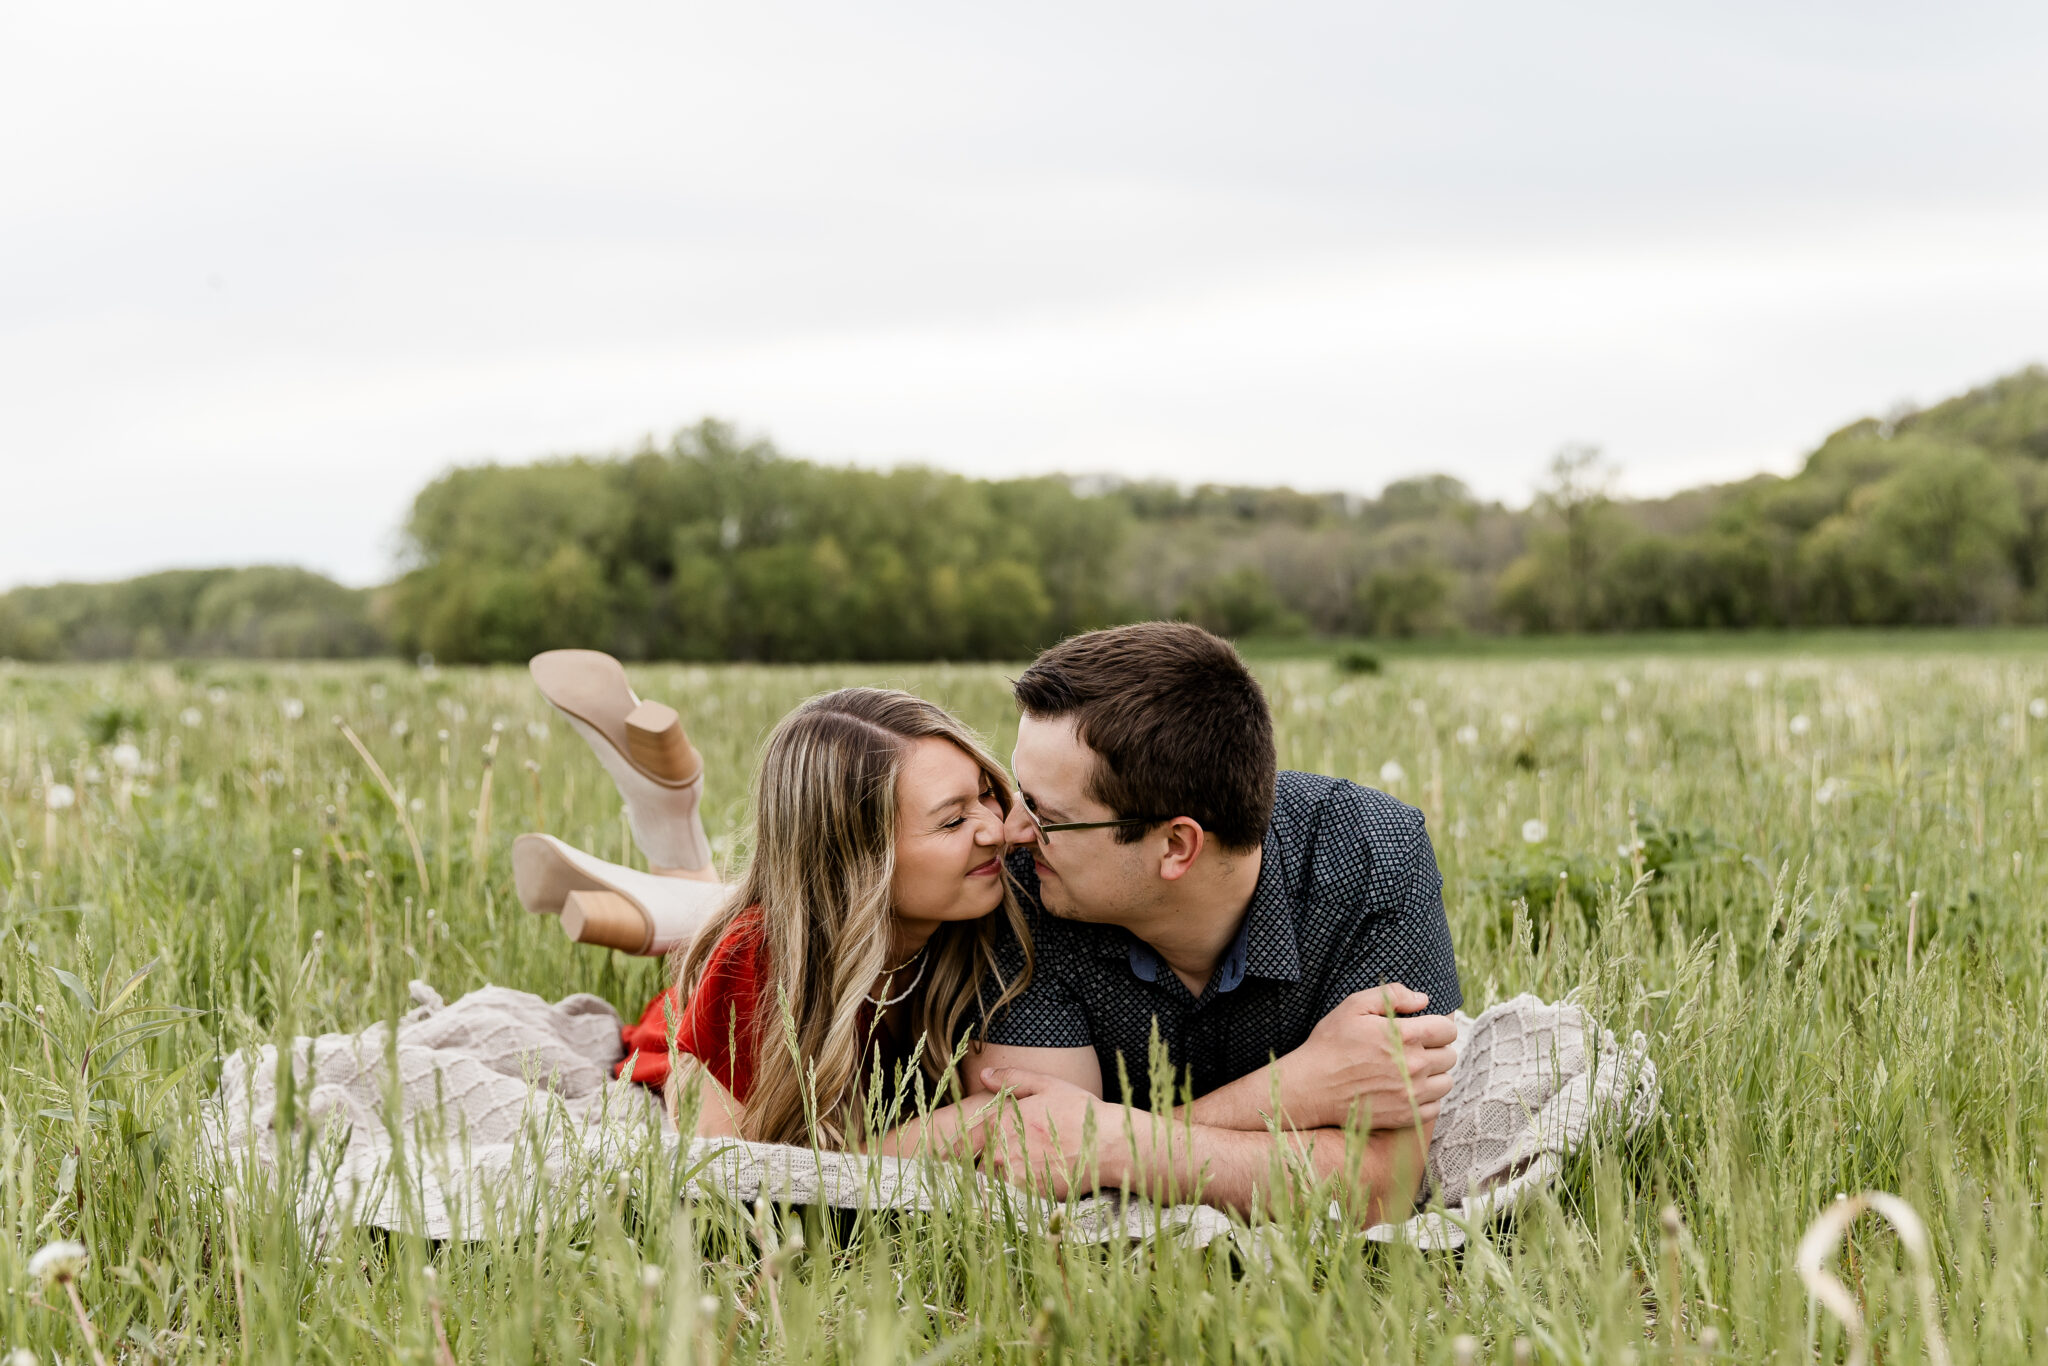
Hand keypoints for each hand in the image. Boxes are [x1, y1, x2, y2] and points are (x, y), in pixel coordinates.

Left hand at [977, 1066, 1118, 1197]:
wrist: (1108, 1145)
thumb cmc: (1079, 1111)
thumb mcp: (1047, 1085)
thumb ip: (1012, 1078)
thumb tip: (984, 1075)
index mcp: (999, 1124)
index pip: (964, 1139)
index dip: (963, 1142)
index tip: (969, 1142)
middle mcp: (1001, 1152)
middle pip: (977, 1161)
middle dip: (985, 1157)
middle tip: (1007, 1152)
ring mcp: (1014, 1177)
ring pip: (994, 1179)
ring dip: (1001, 1173)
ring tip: (1025, 1164)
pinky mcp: (1030, 1196)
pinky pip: (1015, 1194)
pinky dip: (1021, 1187)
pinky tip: (1039, 1175)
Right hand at [1274, 985, 1456, 1130]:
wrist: (1311, 1087)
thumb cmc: (1331, 1043)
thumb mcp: (1353, 1006)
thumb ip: (1392, 995)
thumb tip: (1423, 999)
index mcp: (1405, 1036)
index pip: (1447, 1029)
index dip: (1439, 1026)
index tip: (1426, 1029)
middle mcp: (1414, 1066)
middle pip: (1450, 1056)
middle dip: (1437, 1049)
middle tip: (1417, 1048)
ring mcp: (1411, 1094)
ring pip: (1446, 1082)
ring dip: (1435, 1074)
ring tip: (1414, 1069)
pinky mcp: (1405, 1115)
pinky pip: (1435, 1106)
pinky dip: (1427, 1098)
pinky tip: (1408, 1089)